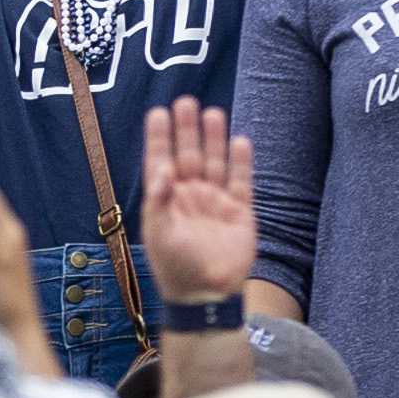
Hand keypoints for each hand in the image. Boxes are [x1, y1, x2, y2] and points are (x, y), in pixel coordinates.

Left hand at [142, 96, 257, 302]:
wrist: (206, 295)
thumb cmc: (174, 265)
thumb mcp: (157, 230)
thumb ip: (158, 198)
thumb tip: (161, 167)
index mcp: (166, 198)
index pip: (161, 159)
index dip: (160, 137)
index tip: (158, 112)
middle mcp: (190, 195)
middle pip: (188, 154)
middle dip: (187, 130)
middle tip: (186, 102)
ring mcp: (215, 202)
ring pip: (214, 162)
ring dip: (213, 139)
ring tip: (212, 113)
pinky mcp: (240, 213)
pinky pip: (241, 182)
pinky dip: (241, 163)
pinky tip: (240, 142)